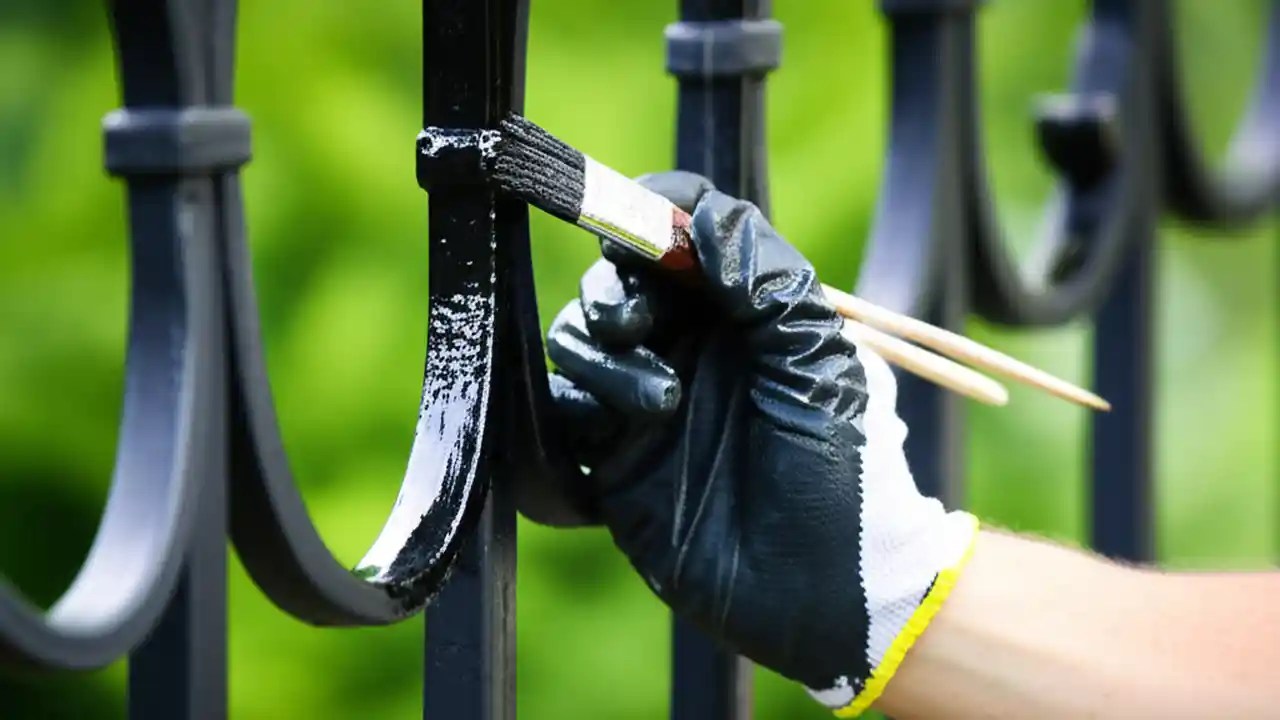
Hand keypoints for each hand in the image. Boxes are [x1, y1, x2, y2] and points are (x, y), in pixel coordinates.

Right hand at [546, 171, 977, 714]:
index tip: (639, 230)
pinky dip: (574, 411)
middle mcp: (688, 344)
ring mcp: (644, 399)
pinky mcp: (612, 458)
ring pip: (579, 341)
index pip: (683, 230)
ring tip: (661, 402)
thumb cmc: (844, 469)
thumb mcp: (820, 361)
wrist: (825, 590)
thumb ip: (767, 280)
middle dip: (613, 288)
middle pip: (615, 278)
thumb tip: (700, 219)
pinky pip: (562, 413)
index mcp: (741, 308)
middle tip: (635, 320)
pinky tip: (616, 435)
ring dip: (606, 359)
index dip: (653, 215)